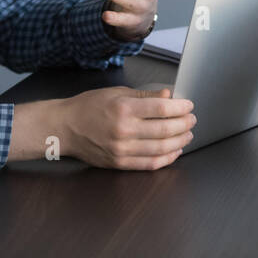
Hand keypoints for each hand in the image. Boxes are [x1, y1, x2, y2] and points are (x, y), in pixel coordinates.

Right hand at [60, 86, 195, 169]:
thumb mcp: (117, 93)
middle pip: (165, 130)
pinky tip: (174, 151)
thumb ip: (145, 96)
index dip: (181, 107)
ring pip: (160, 148)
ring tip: (187, 135)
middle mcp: (124, 130)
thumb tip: (169, 95)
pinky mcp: (119, 163)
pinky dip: (166, 158)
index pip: (162, 109)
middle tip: (192, 119)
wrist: (65, 128)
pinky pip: (149, 164)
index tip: (188, 105)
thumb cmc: (89, 107)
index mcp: (124, 109)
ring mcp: (122, 149)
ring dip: (179, 142)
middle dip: (184, 124)